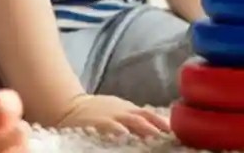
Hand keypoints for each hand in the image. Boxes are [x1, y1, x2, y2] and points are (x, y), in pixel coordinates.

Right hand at [52, 94, 169, 137]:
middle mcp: (122, 112)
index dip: (162, 122)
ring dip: (143, 128)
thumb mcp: (118, 111)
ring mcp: (110, 117)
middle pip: (143, 118)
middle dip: (156, 126)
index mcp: (128, 110)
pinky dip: (118, 130)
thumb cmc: (97, 112)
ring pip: (130, 122)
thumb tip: (158, 129)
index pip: (149, 115)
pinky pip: (109, 127)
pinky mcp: (97, 123)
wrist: (69, 106)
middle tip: (169, 135)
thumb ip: (135, 119)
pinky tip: (124, 135)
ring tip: (155, 136)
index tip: (175, 131)